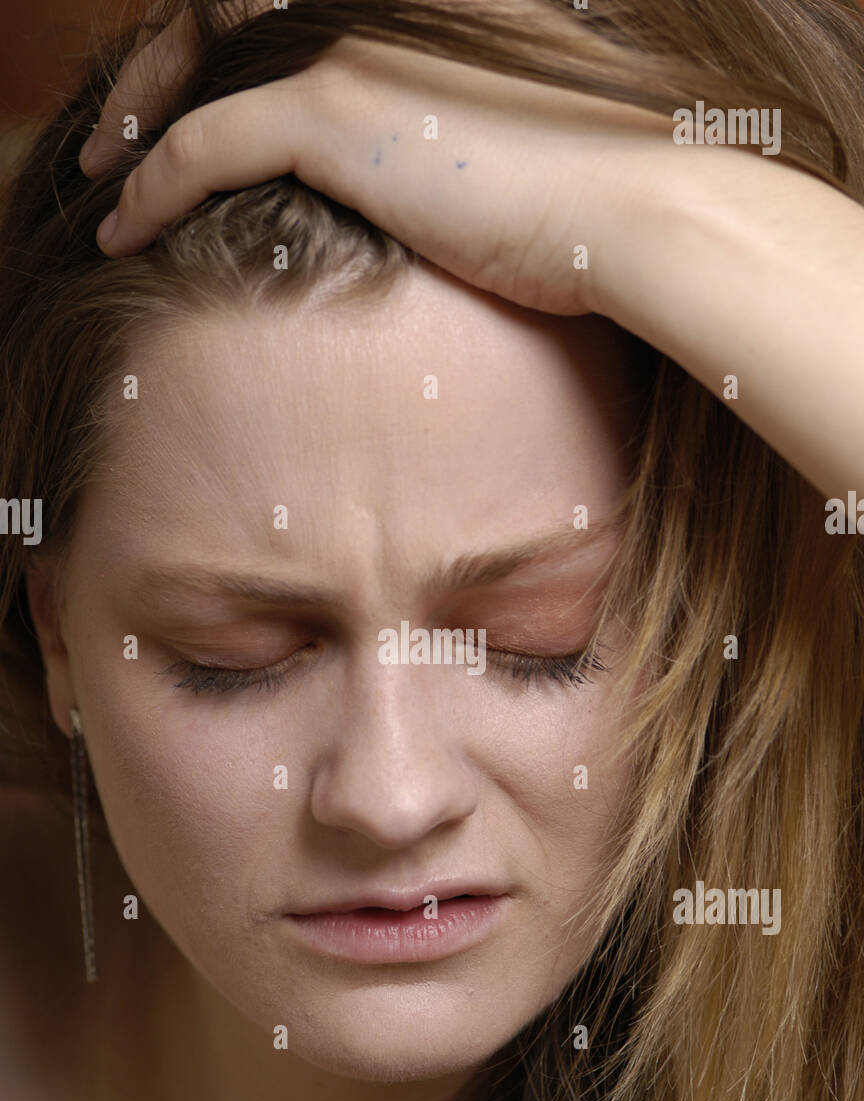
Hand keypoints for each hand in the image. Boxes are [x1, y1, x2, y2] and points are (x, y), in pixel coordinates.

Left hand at [78, 3, 672, 316]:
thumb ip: (435, 126)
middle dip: (153, 69)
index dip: (212, 47)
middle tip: (112, 135)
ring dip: (133, 121)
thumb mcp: (506, 139)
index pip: (273, 7)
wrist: (642, 203)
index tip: (181, 101)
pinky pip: (203, 143)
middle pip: (216, 13)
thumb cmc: (597, 192)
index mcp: (405, 3)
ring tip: (100, 179)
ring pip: (193, 62)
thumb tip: (408, 167)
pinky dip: (151, 185)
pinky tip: (121, 229)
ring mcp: (350, 42)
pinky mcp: (336, 110)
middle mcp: (367, 1)